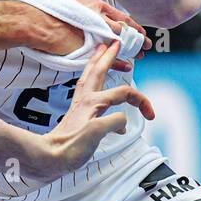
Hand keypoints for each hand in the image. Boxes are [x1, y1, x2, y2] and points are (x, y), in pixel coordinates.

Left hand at [23, 41, 154, 183]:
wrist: (50, 158)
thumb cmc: (70, 148)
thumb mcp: (97, 134)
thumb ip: (114, 122)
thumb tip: (123, 121)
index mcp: (93, 102)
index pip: (124, 92)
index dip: (141, 101)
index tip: (150, 114)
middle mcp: (85, 99)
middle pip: (99, 69)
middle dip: (109, 55)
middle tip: (117, 42)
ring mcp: (80, 105)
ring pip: (91, 76)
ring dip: (98, 61)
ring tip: (102, 52)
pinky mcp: (77, 113)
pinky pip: (87, 89)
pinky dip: (95, 81)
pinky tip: (98, 87)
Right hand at [26, 0, 151, 70]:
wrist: (39, 24)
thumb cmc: (52, 14)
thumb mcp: (76, 6)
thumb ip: (89, 12)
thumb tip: (96, 15)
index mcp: (97, 7)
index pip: (122, 17)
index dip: (133, 26)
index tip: (141, 31)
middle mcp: (100, 20)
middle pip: (125, 31)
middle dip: (137, 39)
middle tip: (147, 44)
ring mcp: (95, 35)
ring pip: (120, 44)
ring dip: (131, 50)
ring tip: (140, 55)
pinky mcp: (90, 49)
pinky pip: (109, 57)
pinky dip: (119, 63)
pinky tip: (127, 66)